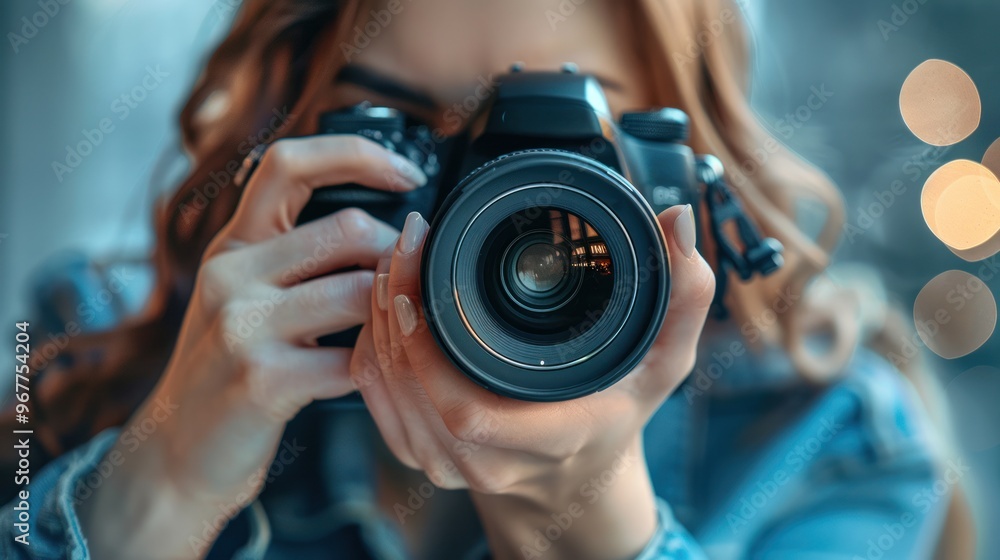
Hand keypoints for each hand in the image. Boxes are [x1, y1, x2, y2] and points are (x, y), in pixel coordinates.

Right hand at [78, 135, 427, 559]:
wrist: (179, 452)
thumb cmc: (228, 370)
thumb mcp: (244, 296)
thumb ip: (295, 258)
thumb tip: (389, 233)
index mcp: (233, 244)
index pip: (288, 163)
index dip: (357, 154)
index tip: (408, 174)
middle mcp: (231, 274)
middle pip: (348, 229)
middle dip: (400, 254)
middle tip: (417, 280)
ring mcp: (242, 325)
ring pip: (360, 291)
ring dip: (399, 310)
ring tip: (405, 328)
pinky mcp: (261, 379)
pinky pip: (354, 359)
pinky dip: (382, 367)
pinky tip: (381, 376)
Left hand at [352, 205, 714, 559]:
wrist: (577, 475)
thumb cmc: (618, 412)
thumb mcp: (665, 359)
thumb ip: (683, 294)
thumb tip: (677, 220)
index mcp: (552, 439)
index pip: (467, 411)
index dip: (428, 346)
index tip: (421, 272)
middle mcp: (492, 463)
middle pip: (413, 392)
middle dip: (394, 309)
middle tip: (404, 244)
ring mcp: (450, 464)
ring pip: (386, 393)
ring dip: (376, 322)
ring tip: (390, 261)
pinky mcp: (421, 454)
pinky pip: (376, 400)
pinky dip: (371, 347)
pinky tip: (381, 305)